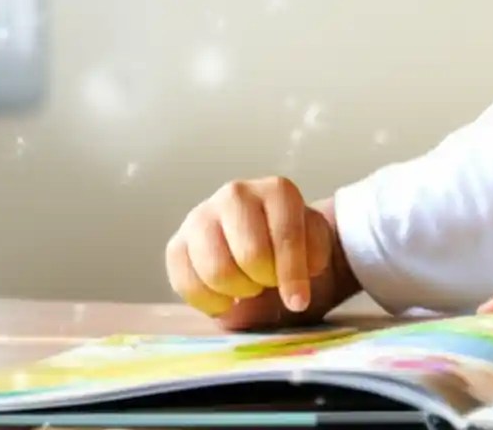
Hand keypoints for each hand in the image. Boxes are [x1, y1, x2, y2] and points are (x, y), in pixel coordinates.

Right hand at [165, 177, 331, 329]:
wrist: (263, 243)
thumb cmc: (292, 247)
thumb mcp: (316, 248)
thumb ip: (311, 263)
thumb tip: (292, 295)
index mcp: (277, 190)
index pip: (286, 235)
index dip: (293, 275)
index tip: (299, 301)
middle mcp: (235, 194)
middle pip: (251, 255)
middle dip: (265, 280)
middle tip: (270, 281)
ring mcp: (201, 216)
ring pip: (217, 271)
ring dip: (239, 291)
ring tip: (249, 285)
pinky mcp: (177, 243)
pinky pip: (187, 284)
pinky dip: (210, 302)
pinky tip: (226, 298)